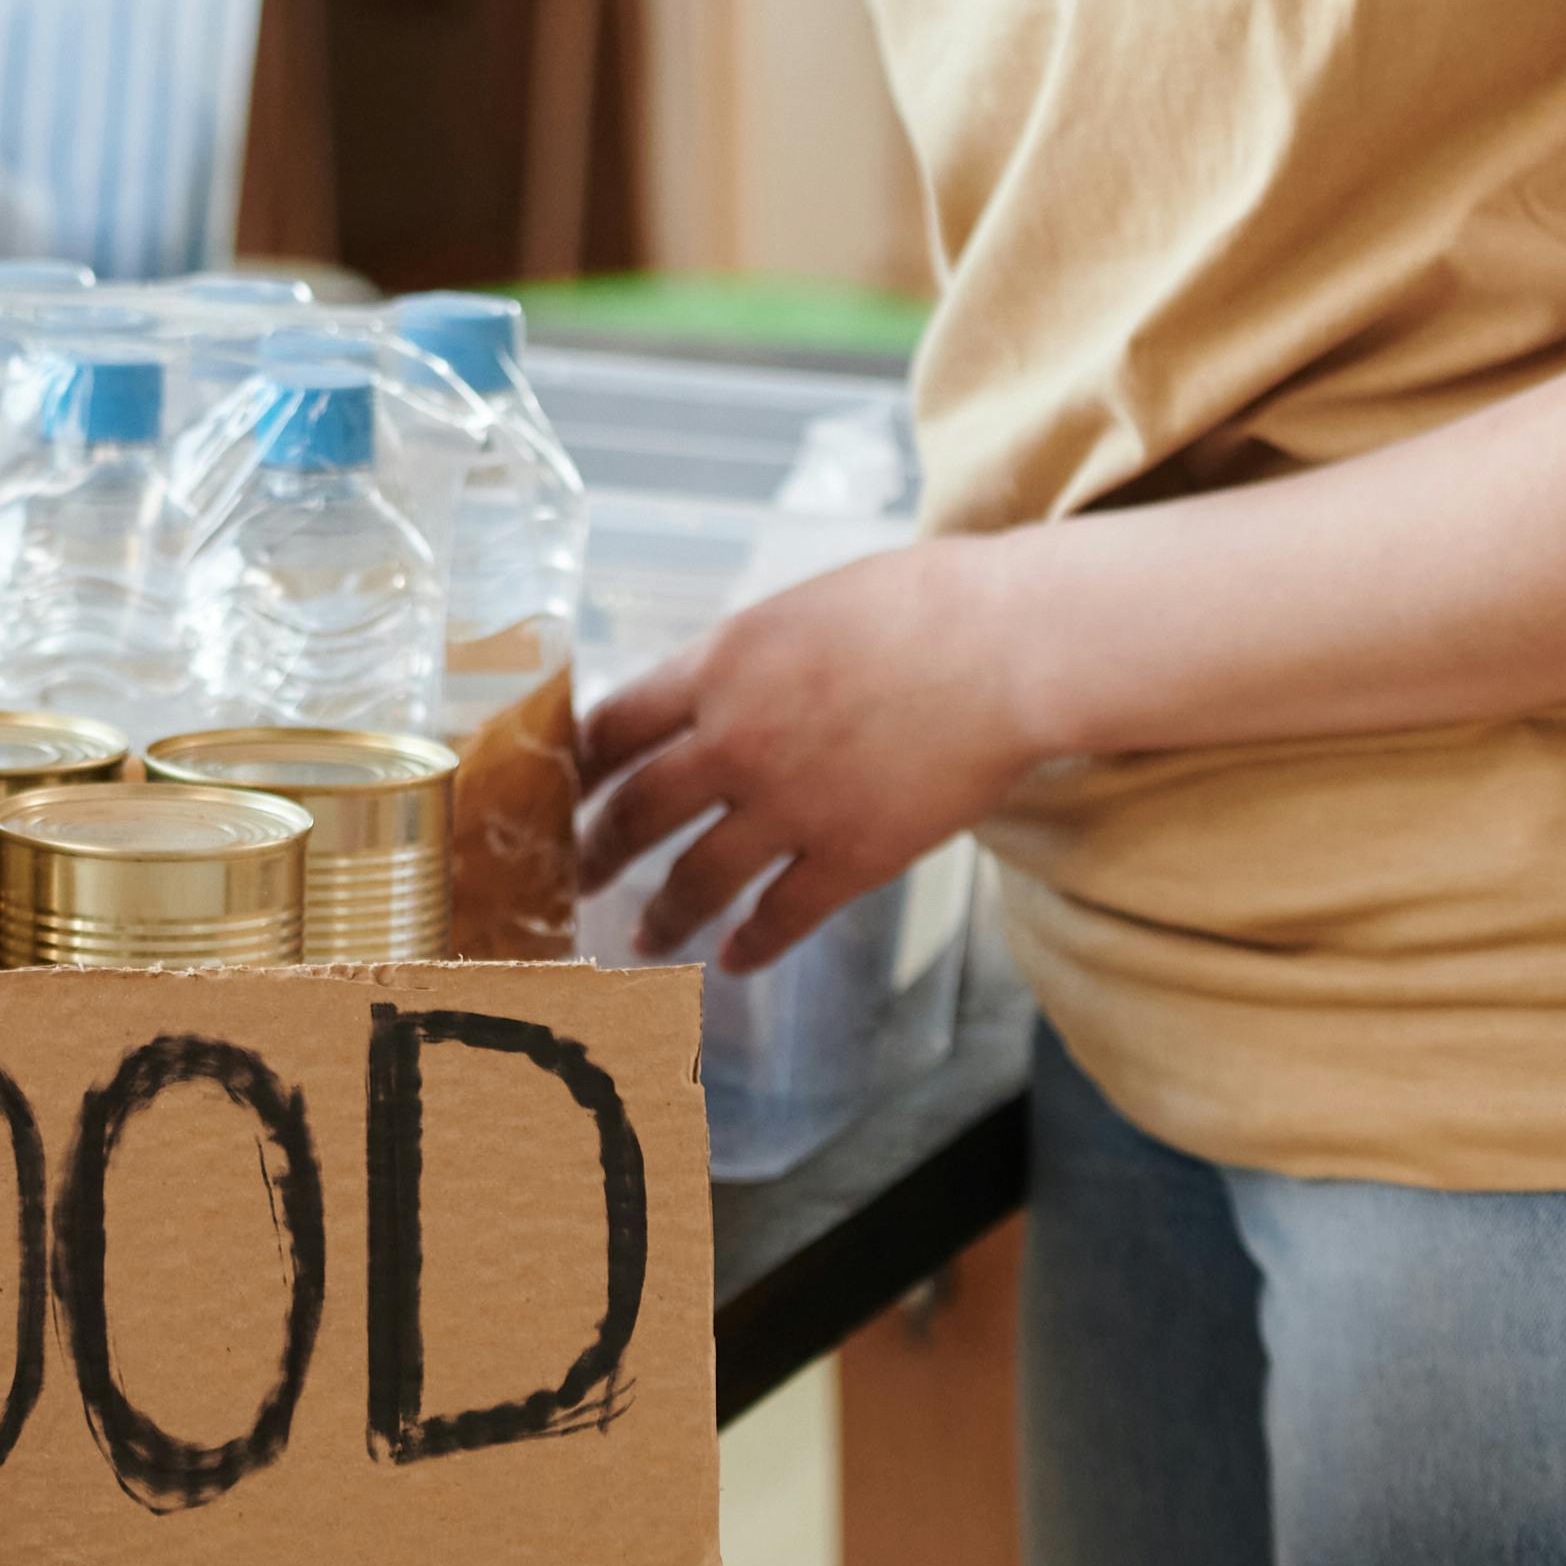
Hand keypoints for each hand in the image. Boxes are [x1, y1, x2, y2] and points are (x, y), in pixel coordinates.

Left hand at [573, 542, 1031, 969]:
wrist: (1006, 645)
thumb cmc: (917, 604)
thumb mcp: (798, 610)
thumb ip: (744, 661)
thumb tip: (712, 693)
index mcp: (718, 667)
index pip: (615, 726)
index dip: (577, 767)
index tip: (559, 790)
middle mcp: (735, 741)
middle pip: (637, 810)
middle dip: (597, 850)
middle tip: (574, 876)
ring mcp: (790, 806)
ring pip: (697, 877)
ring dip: (662, 915)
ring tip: (642, 939)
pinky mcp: (852, 856)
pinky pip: (783, 916)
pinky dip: (753, 945)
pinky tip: (736, 961)